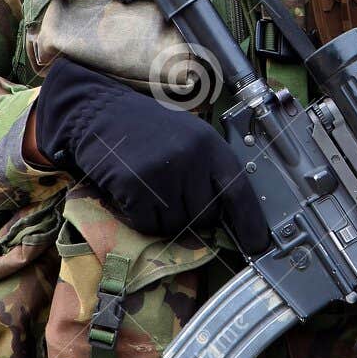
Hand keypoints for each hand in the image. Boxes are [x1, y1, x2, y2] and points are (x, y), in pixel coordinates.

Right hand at [32, 56, 268, 252]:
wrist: (98, 113)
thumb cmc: (146, 129)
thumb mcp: (188, 137)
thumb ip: (208, 170)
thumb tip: (225, 216)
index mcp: (209, 145)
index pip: (238, 191)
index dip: (250, 222)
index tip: (258, 244)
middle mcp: (191, 158)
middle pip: (205, 216)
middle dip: (191, 215)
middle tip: (171, 192)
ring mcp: (163, 173)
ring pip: (176, 225)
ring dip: (163, 217)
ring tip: (150, 187)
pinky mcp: (135, 187)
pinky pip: (148, 225)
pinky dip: (140, 218)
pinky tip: (132, 192)